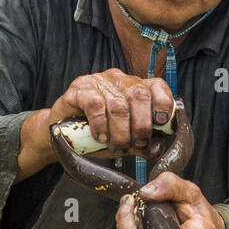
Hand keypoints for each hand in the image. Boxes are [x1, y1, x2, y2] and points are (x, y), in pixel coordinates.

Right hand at [50, 69, 174, 158]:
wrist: (64, 136)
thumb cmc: (98, 135)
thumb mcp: (126, 142)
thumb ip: (143, 145)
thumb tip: (158, 148)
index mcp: (136, 89)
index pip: (156, 86)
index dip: (163, 102)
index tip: (161, 121)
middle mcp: (120, 80)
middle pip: (139, 95)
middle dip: (141, 125)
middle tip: (137, 143)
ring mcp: (99, 82)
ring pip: (118, 104)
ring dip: (120, 131)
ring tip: (115, 146)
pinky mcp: (80, 88)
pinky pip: (95, 104)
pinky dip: (101, 125)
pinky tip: (99, 136)